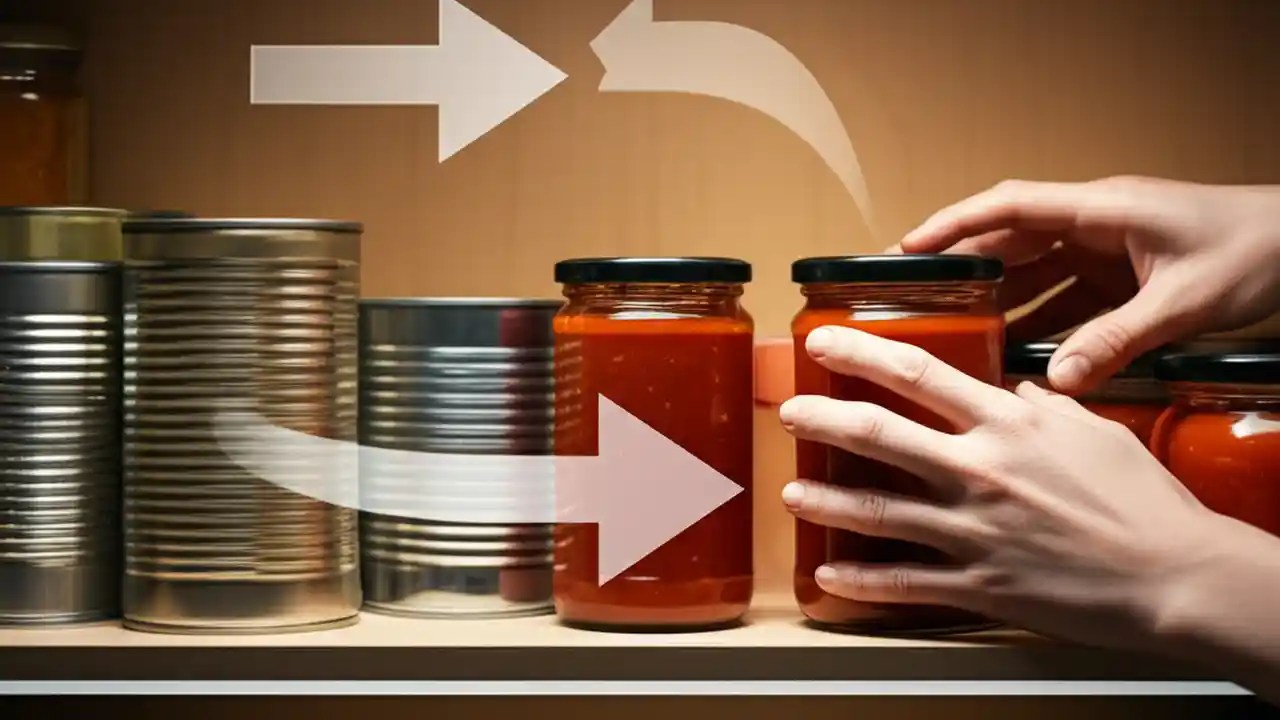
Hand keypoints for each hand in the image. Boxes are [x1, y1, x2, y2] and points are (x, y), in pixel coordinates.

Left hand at [778, 325, 1237, 653]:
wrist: (1174, 576)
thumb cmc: (1142, 500)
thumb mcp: (1094, 432)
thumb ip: (1046, 405)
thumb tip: (1018, 388)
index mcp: (1007, 425)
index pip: (919, 376)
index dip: (862, 353)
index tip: (823, 342)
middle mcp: (979, 472)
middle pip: (880, 436)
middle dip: (824, 421)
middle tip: (789, 412)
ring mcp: (973, 531)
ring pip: (879, 512)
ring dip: (825, 502)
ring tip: (789, 494)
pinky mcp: (978, 584)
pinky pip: (905, 582)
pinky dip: (862, 580)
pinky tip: (829, 575)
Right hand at [894, 177, 1279, 392]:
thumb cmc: (1259, 249)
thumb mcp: (1186, 299)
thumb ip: (1119, 338)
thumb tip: (1059, 380)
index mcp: (1102, 210)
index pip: (1008, 208)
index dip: (953, 226)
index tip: (907, 250)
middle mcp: (1096, 225)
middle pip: (1011, 242)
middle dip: (964, 271)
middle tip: (916, 304)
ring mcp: (1110, 251)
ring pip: (1037, 274)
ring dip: (1002, 304)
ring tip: (957, 340)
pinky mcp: (1125, 278)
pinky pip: (1068, 300)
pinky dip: (1043, 325)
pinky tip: (1021, 357)